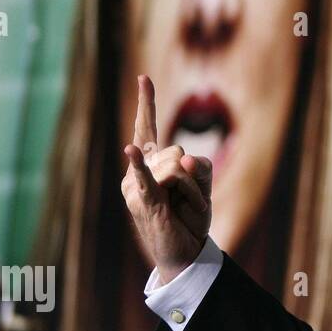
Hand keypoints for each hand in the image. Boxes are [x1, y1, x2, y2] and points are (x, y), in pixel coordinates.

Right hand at [120, 74, 212, 283]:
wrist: (185, 252)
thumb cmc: (189, 218)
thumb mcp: (202, 187)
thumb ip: (200, 167)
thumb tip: (185, 160)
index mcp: (150, 165)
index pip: (148, 129)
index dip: (146, 103)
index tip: (143, 78)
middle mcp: (138, 171)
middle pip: (179, 152)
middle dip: (196, 178)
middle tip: (190, 203)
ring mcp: (137, 186)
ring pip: (179, 167)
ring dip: (195, 192)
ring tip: (186, 210)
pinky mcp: (144, 200)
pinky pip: (144, 178)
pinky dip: (137, 164)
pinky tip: (129, 151)